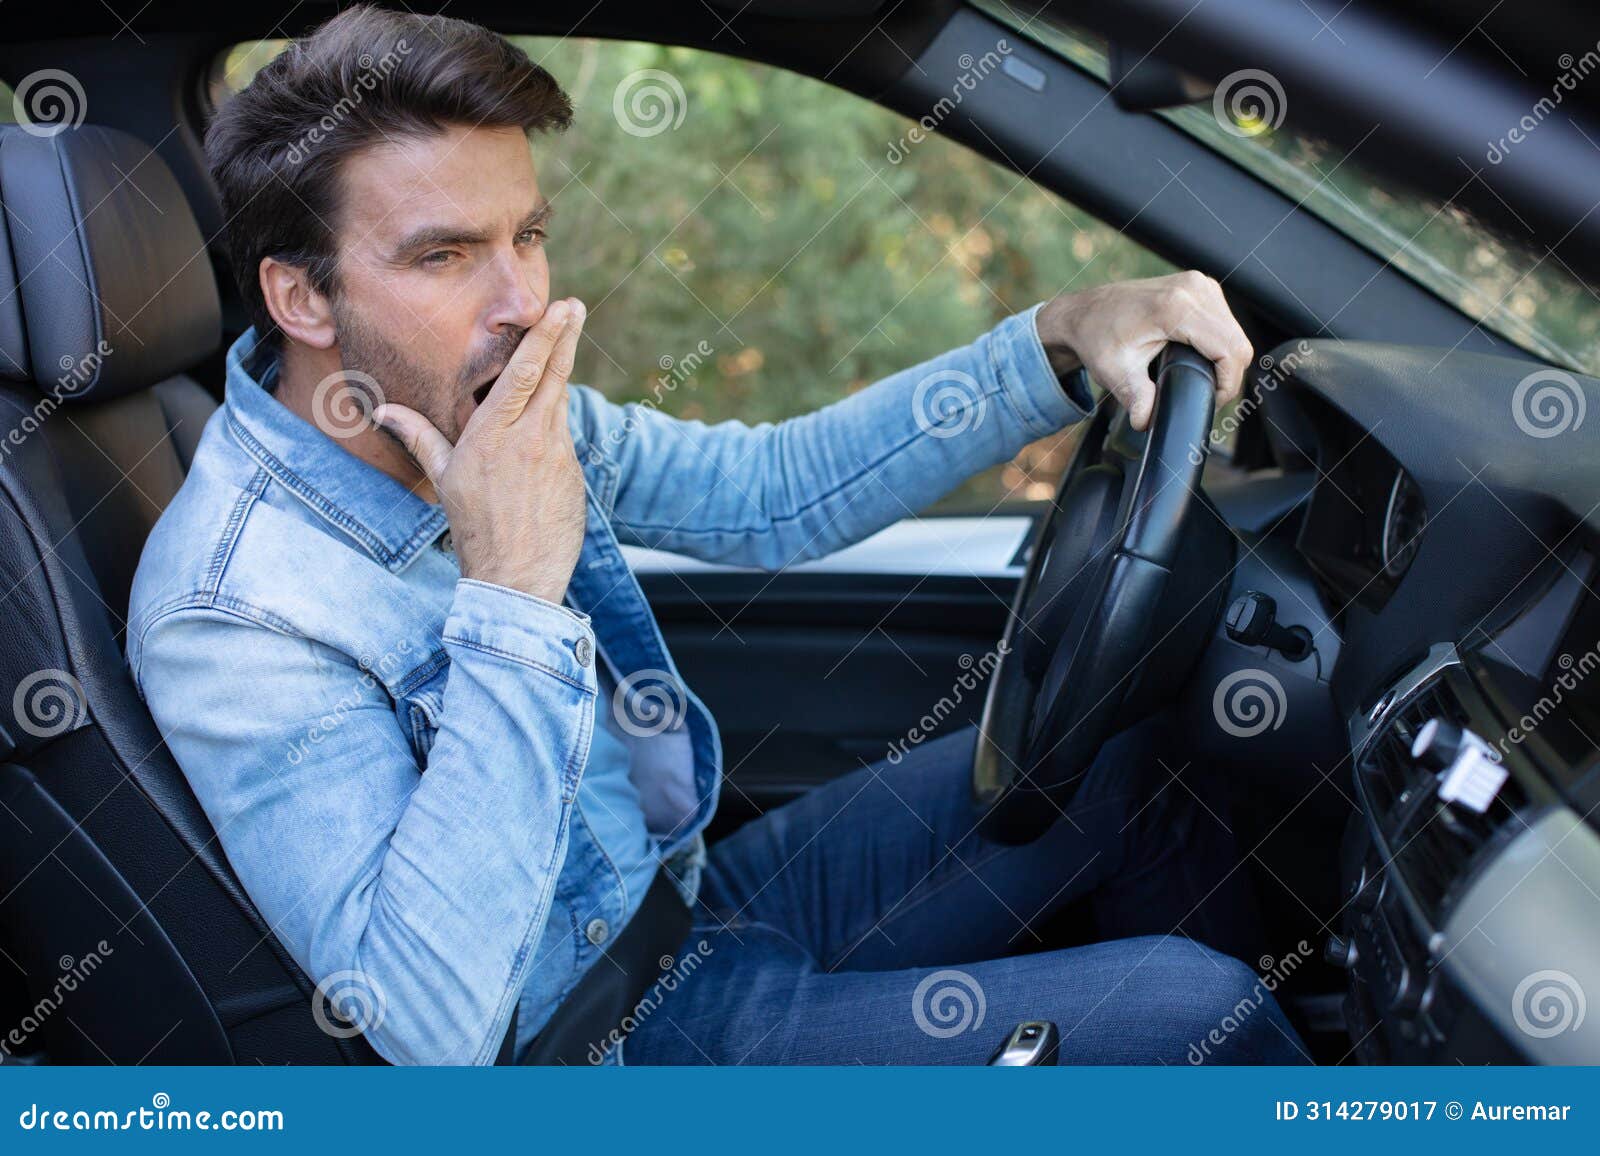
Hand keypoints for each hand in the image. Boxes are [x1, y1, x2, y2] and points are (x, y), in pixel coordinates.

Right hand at [374, 299, 588, 603]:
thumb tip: (383, 411)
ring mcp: (557, 455)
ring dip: (561, 375)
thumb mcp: (443, 480)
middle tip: (574, 307)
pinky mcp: (574, 474)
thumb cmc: (473, 528)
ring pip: (560, 403)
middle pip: (553, 375)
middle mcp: (531, 438)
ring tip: (563, 344)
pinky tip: (548, 423)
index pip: (525, 373)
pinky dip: (556, 423)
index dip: (545, 336)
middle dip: (565, 337)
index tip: (560, 309)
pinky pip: (564, 437)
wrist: (515, 578)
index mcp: (495, 434)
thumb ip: (420, 438)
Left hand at [1035, 271, 1251, 429]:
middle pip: (1238, 341)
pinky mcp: (1200, 285)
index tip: (1211, 400)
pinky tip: (1202, 357)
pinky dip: (1221, 343)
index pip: (1229, 350)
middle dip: (1229, 375)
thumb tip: (1146, 422)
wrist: (1084, 313)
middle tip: (1206, 394)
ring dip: (1227, 359)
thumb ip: (1136, 397)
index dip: (1228, 383)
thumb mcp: (1115, 371)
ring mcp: (1199, 283)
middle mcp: (1193, 288)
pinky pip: (1226, 320)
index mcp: (1176, 307)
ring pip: (1236, 331)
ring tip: (1203, 378)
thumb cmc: (1097, 338)